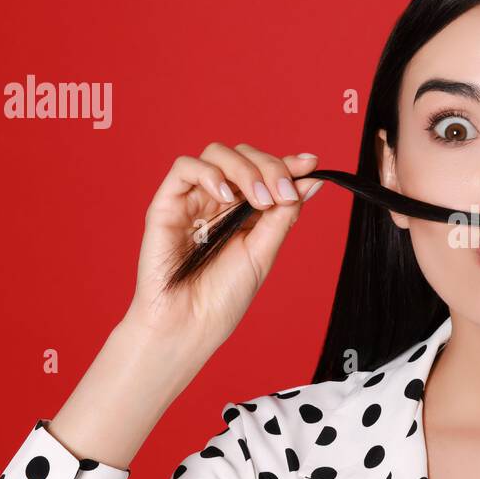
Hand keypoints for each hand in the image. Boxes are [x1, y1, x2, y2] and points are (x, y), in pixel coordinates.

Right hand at [121, 142, 322, 356]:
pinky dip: (209, 173)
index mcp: (245, 210)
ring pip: (217, 153)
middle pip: (245, 155)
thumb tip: (313, 180)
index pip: (266, 171)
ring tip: (259, 201)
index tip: (312, 164)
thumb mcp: (264, 251)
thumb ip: (284, 214)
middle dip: (271, 167)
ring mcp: (193, 199)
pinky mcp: (167, 204)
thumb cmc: (223, 296)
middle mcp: (219, 199)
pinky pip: (184, 167)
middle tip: (283, 195)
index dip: (289, 163)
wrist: (189, 325)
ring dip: (246, 170)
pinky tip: (226, 198)